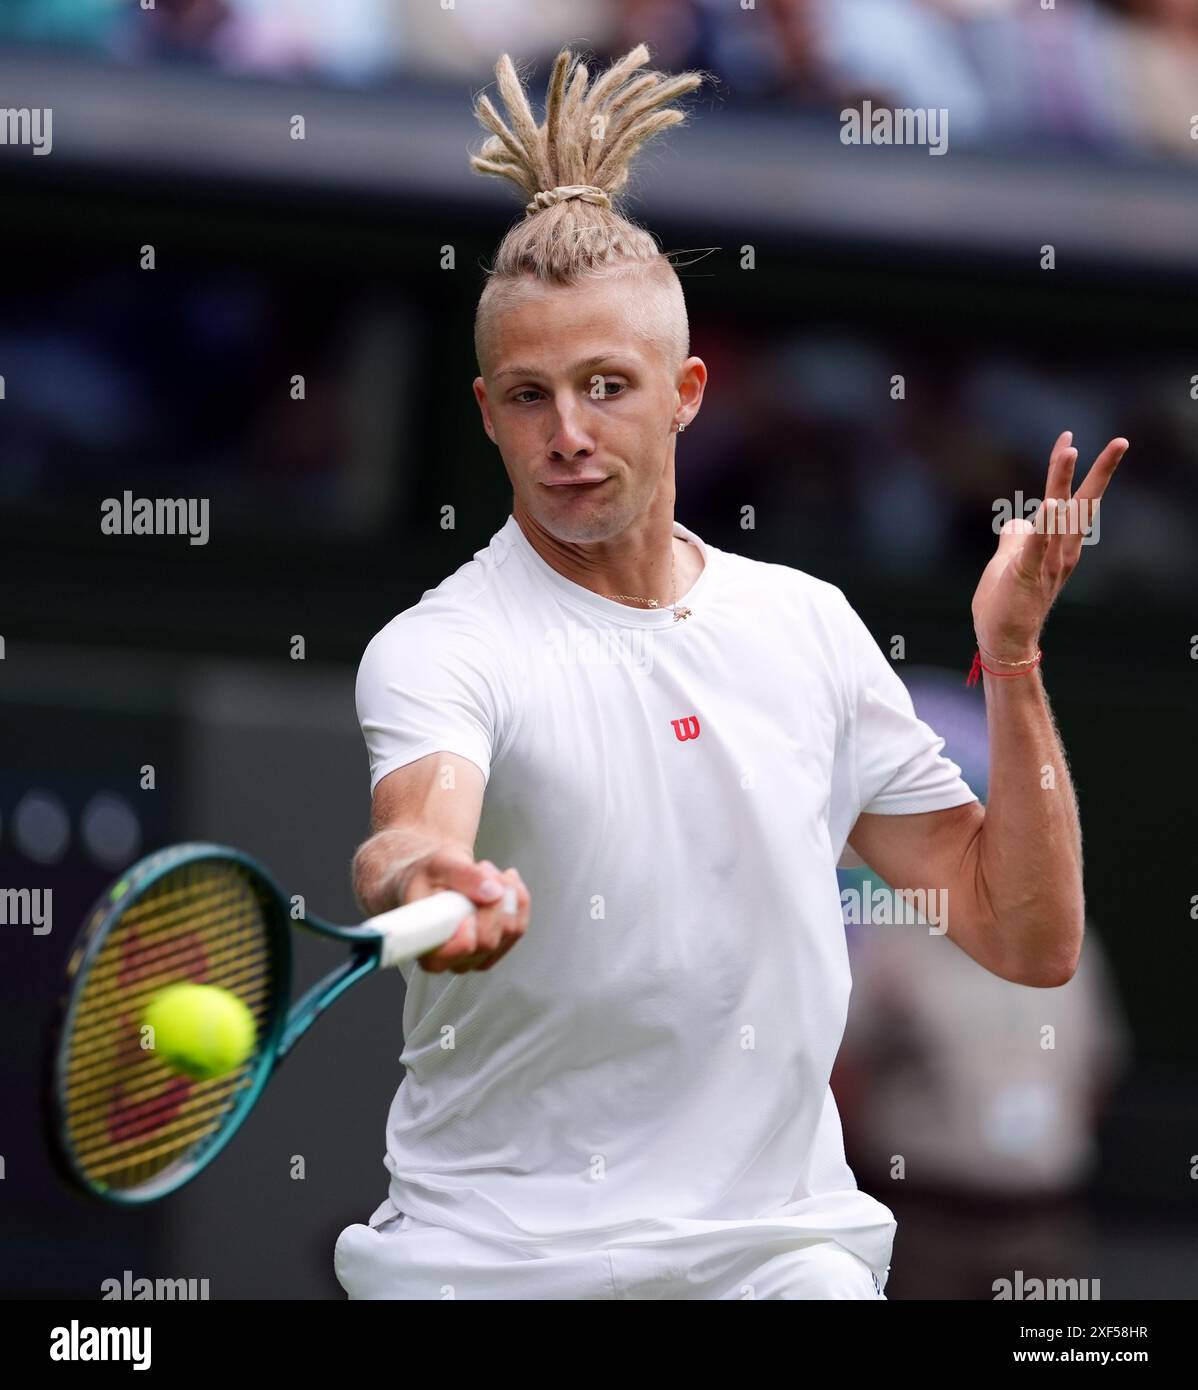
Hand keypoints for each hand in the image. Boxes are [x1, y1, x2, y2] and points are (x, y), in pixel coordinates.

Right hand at [398, 845, 529, 973]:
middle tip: (482, 869)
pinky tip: (504, 883)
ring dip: (507, 894)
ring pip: (509, 932)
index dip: (461, 940)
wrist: (439, 879)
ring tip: (488, 872)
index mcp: (425, 944)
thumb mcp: (440, 864)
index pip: (443, 957)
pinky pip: (520, 926)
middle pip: (487, 941)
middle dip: (493, 900)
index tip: (469, 916)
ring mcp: (477, 956)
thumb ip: (463, 876)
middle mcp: (451, 959)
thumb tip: (492, 892)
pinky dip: (518, 899)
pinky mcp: (499, 947)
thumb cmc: (431, 877)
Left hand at [972, 430, 1127, 661]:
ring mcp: (1046, 563)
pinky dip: (1044, 525)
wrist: (1003, 643)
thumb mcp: (1008, 563)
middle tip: (1119, 441)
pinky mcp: (1027, 575)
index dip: (1066, 469)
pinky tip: (1050, 502)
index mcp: (1057, 546)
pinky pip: (1037, 547)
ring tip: (1070, 452)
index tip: (1069, 438)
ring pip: (1059, 518)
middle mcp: (1061, 552)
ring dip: (1063, 484)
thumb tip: (1017, 518)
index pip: (1066, 500)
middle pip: (1082, 504)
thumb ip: (1016, 539)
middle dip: (1099, 472)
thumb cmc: (1005, 605)